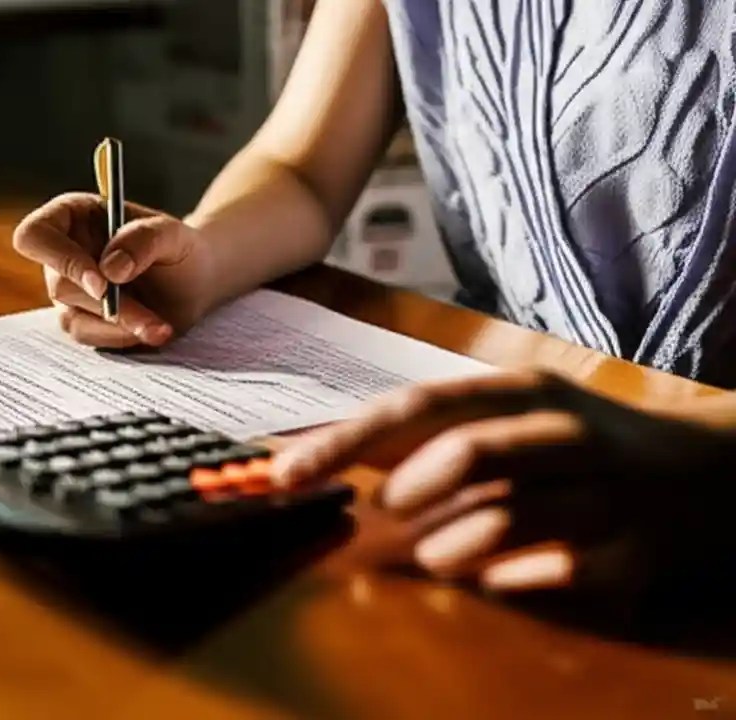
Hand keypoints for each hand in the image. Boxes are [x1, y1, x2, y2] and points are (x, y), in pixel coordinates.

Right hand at [12, 193, 215, 348]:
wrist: (196, 283)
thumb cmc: (179, 249)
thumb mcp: (171, 235)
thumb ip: (142, 240)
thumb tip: (110, 268)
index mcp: (72, 216)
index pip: (35, 235)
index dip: (59, 259)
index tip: (100, 281)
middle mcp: (64, 253)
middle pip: (58, 284)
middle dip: (105, 303)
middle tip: (145, 314)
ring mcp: (70, 291)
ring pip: (72, 317)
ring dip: (118, 325)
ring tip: (159, 325)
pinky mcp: (84, 321)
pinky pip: (88, 337)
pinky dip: (121, 338)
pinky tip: (152, 331)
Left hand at [272, 371, 735, 597]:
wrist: (712, 472)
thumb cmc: (582, 442)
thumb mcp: (509, 417)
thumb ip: (422, 434)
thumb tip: (323, 454)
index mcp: (523, 390)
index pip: (420, 404)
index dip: (347, 437)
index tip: (284, 472)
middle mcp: (567, 429)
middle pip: (471, 446)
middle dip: (412, 485)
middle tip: (385, 509)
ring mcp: (607, 488)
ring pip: (512, 513)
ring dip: (454, 542)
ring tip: (437, 551)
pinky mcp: (638, 549)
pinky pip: (564, 569)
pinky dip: (516, 578)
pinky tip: (499, 578)